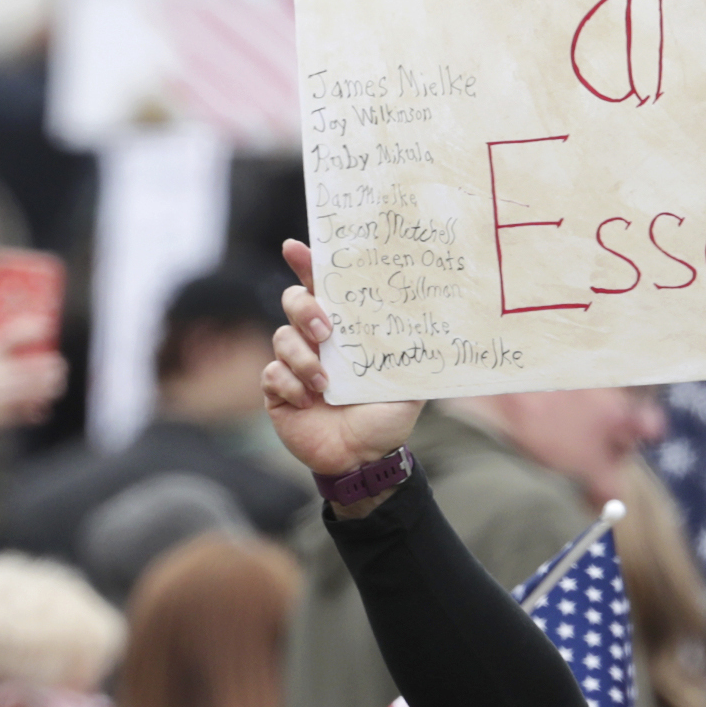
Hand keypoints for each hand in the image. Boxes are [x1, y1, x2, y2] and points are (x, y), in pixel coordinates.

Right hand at [263, 238, 424, 486]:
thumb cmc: (385, 417)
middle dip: (305, 310)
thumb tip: (433, 322)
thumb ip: (411, 353)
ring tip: (325, 385)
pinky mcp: (277, 390)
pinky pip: (272, 374)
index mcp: (345, 331)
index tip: (295, 247)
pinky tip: (308, 402)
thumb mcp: (407, 382)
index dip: (306, 264)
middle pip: (293, 301)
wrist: (364, 459)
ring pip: (281, 338)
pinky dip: (289, 385)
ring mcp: (293, 364)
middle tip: (326, 332)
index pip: (322, 287)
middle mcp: (316, 341)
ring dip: (303, 359)